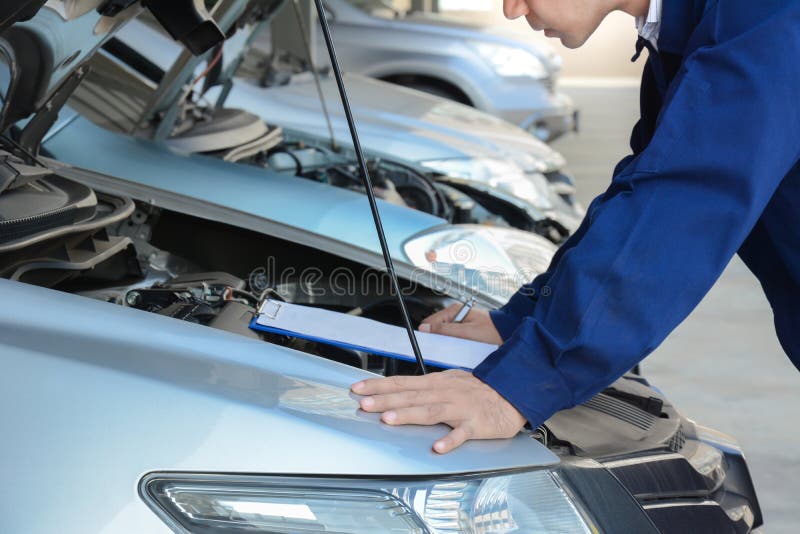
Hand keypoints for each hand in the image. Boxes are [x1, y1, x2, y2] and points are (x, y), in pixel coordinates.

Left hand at [352, 369, 525, 452]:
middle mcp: (445, 392)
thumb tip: (398, 391)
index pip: (402, 382)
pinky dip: (449, 440)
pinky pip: (461, 433)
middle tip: (364, 404)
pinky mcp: (475, 424)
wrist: (511, 394)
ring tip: (388, 419)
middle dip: (385, 400)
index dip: (379, 386)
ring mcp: (460, 408)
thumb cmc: (478, 390)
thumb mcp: (449, 381)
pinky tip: (437, 447)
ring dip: (408, 414)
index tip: (358, 388)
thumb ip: (424, 387)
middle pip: (411, 396)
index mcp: (437, 382)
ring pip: (430, 411)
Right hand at [419, 303, 502, 344]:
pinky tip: (460, 348)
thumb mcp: (466, 332)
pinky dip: (454, 343)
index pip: (430, 322)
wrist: (509, 333)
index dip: (427, 334)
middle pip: (436, 328)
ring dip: (446, 342)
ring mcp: (460, 322)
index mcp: (454, 310)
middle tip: (443, 349)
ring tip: (455, 348)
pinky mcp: (465, 329)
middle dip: (437, 339)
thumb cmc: (492, 331)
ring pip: (444, 334)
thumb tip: (425, 328)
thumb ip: (445, 330)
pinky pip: (453, 337)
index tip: (427, 345)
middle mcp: (456, 314)